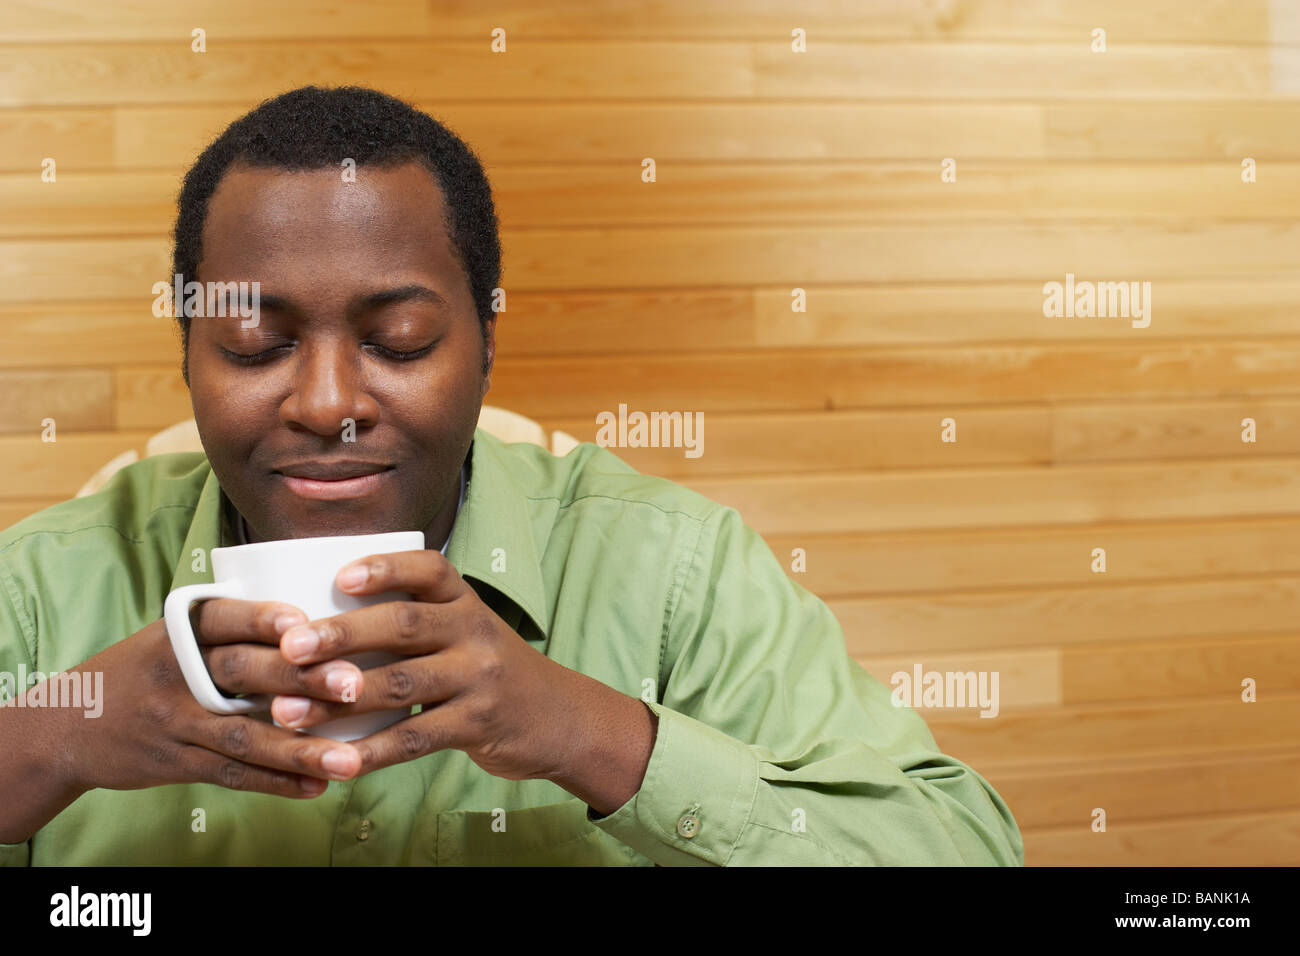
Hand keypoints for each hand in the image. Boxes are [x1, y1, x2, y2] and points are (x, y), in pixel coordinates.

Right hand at [60, 609, 364, 799]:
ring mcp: (174, 722)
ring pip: (243, 735)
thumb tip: (319, 625)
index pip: (223, 617)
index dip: (263, 619)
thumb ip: (229, 631)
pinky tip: (316, 785)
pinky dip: (275, 782)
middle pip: (243, 672)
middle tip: (353, 685)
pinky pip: (232, 774)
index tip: (306, 622)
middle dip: (300, 678)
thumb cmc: (144, 671)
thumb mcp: (171, 638)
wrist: (65, 726)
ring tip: (349, 759)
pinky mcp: (174, 763)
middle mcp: (176, 674)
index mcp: (177, 632)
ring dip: (299, 749)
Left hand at [267, 549, 596, 783]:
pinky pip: (415, 738)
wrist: (558, 717)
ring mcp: (478, 678)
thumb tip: (318, 622)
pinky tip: (336, 761)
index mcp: (464, 601)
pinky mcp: (476, 725)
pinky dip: (371, 752)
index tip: (339, 577)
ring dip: (338, 699)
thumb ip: (413, 623)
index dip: (385, 568)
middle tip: (290, 648)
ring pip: (401, 683)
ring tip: (289, 711)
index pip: (427, 570)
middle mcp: (474, 631)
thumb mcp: (464, 631)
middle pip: (403, 625)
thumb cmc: (487, 669)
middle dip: (342, 635)